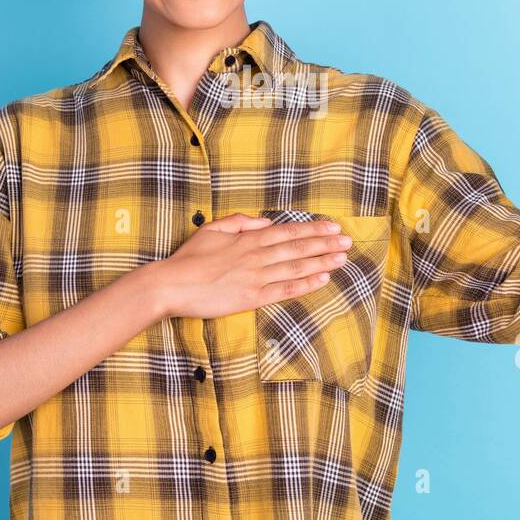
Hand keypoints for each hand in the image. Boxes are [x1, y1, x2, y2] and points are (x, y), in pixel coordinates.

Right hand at [144, 212, 351, 319]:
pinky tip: (322, 280)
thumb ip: (240, 223)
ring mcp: (256, 277)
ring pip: (296, 267)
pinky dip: (305, 284)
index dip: (312, 230)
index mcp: (248, 239)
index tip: (332, 227)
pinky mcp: (251, 298)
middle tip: (348, 241)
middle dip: (325, 244)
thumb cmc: (189, 258)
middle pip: (297, 248)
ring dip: (322, 262)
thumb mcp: (212, 229)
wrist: (171, 285)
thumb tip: (265, 222)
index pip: (287, 232)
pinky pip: (284, 289)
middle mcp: (256, 256)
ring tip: (342, 258)